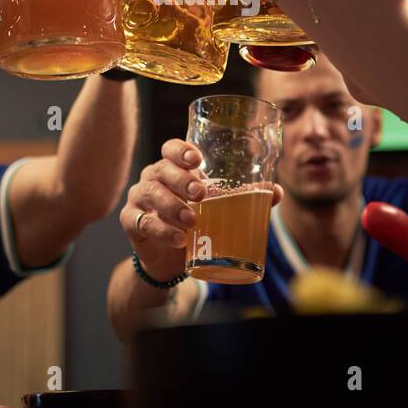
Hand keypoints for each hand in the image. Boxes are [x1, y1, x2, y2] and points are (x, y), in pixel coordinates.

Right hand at [120, 138, 282, 279]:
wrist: (170, 258)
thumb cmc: (196, 222)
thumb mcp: (219, 208)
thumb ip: (244, 197)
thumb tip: (276, 191)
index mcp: (173, 167)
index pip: (170, 149)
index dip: (180, 150)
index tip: (196, 160)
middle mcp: (153, 177)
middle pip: (161, 169)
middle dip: (181, 180)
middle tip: (201, 194)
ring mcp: (139, 198)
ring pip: (150, 193)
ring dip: (172, 206)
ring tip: (192, 221)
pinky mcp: (131, 221)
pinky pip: (142, 221)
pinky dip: (161, 230)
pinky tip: (178, 239)